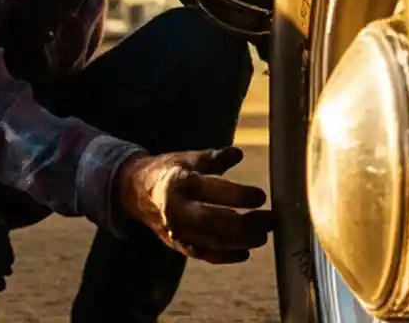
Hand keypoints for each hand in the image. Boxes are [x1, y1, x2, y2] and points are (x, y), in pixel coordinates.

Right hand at [115, 146, 275, 263]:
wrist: (136, 192)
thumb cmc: (170, 170)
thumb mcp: (189, 158)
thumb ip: (215, 157)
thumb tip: (238, 154)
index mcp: (181, 182)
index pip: (214, 191)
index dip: (240, 196)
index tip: (261, 197)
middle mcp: (177, 209)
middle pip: (216, 222)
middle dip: (248, 223)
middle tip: (271, 220)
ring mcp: (177, 230)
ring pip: (213, 241)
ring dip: (242, 241)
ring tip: (263, 236)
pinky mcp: (178, 244)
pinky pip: (204, 254)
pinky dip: (225, 256)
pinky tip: (245, 252)